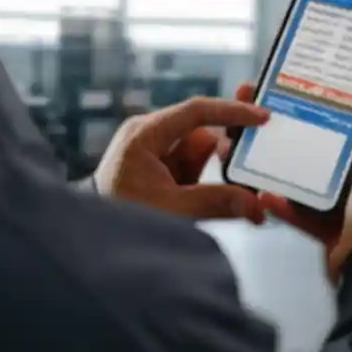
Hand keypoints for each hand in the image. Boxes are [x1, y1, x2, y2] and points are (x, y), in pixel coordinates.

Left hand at [95, 97, 269, 223]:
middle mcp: (150, 136)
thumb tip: (255, 205)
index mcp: (145, 134)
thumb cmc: (121, 218)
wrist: (89, 239)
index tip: (262, 116)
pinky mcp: (161, 170)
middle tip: (258, 159)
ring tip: (240, 193)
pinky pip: (195, 167)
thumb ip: (214, 202)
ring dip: (221, 169)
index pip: (195, 112)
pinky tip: (227, 198)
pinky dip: (210, 180)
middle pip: (203, 131)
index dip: (232, 112)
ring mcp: (156, 153)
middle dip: (229, 149)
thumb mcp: (170, 210)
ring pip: (203, 152)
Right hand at [244, 81, 351, 277]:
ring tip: (266, 145)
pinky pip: (303, 209)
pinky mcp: (333, 226)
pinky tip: (264, 191)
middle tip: (284, 109)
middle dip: (314, 126)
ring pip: (317, 174)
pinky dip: (284, 202)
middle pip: (342, 142)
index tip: (329, 78)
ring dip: (292, 162)